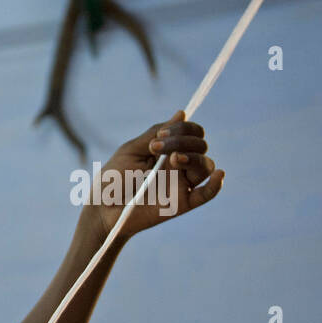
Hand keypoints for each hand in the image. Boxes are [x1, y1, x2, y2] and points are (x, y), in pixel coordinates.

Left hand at [90, 110, 224, 243]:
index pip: (191, 132)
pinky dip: (216, 184)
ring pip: (206, 165)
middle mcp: (179, 165)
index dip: (182, 128)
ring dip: (194, 157)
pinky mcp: (182, 203)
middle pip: (200, 145)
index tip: (159, 135)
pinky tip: (218, 175)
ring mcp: (182, 183)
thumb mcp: (131, 151)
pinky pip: (207, 194)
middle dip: (182, 140)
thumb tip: (182, 113)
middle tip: (155, 147)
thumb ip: (155, 134)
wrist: (102, 209)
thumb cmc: (113, 179)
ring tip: (174, 158)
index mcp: (168, 150)